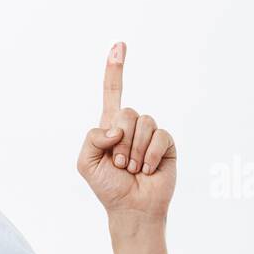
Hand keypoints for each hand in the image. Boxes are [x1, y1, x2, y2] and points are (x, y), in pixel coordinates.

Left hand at [76, 41, 176, 218]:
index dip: (115, 70)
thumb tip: (117, 127)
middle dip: (120, 143)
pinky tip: (148, 170)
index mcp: (110, 127)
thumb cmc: (108, 187)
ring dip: (134, 152)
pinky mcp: (167, 144)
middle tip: (120, 165)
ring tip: (133, 170)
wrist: (131, 208)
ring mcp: (150, 134)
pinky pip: (160, 137)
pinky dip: (150, 156)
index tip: (119, 45)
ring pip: (144, 123)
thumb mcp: (86, 163)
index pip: (113, 93)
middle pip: (127, 113)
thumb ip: (91, 138)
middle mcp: (131, 127)